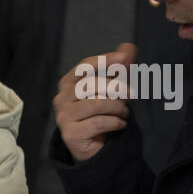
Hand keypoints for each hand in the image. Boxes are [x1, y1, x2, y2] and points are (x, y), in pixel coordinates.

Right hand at [53, 42, 134, 162]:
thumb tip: (129, 46)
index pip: (84, 67)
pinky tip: (120, 124)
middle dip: (116, 89)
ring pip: (97, 104)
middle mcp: (61, 99)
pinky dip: (115, 122)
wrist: (90, 146)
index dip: (104, 60)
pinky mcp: (70, 134)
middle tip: (131, 95)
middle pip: (92, 85)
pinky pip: (99, 123)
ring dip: (117, 108)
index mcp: (67, 84)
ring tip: (124, 113)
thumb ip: (119, 69)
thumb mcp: (111, 90)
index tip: (124, 58)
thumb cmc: (99, 114)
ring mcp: (63, 117)